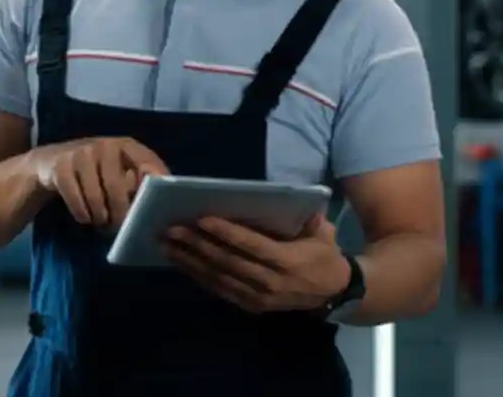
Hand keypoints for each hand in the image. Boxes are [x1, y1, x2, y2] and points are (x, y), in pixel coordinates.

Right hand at [27, 137, 168, 228]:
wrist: (52, 162)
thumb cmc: (97, 172)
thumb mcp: (119, 171)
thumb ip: (140, 184)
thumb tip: (159, 207)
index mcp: (127, 145)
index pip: (146, 161)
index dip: (154, 180)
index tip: (157, 201)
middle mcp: (105, 145)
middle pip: (116, 187)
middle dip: (120, 213)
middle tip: (120, 228)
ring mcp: (81, 153)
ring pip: (95, 198)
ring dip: (100, 217)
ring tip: (102, 221)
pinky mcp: (61, 166)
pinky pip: (76, 200)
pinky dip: (82, 214)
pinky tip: (85, 217)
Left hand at [163, 213, 350, 313]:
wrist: (334, 293)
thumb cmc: (324, 255)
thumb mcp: (321, 232)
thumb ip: (303, 217)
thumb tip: (280, 196)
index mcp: (288, 261)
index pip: (250, 245)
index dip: (225, 232)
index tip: (201, 219)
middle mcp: (271, 282)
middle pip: (228, 262)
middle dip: (197, 245)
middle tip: (173, 229)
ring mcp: (259, 297)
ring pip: (219, 278)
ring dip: (191, 261)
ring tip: (168, 245)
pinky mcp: (251, 306)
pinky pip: (220, 290)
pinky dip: (199, 276)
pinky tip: (182, 263)